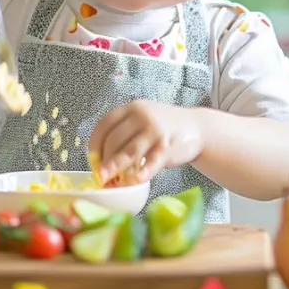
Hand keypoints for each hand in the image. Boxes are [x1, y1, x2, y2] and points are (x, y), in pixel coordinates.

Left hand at [88, 101, 203, 184]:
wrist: (196, 127)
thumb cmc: (163, 128)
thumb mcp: (142, 121)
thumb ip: (124, 134)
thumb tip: (101, 161)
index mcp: (131, 108)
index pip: (105, 124)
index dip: (94, 143)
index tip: (92, 159)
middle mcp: (142, 116)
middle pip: (114, 139)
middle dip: (104, 159)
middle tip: (100, 174)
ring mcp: (155, 130)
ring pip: (129, 151)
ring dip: (116, 166)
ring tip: (107, 179)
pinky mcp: (167, 146)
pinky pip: (151, 161)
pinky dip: (142, 172)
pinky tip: (135, 180)